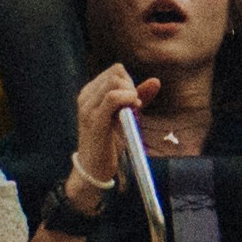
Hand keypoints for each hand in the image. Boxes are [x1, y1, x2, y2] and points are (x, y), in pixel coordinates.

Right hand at [70, 63, 153, 194]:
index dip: (130, 81)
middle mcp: (86, 96)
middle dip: (131, 86)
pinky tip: (134, 109)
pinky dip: (128, 99)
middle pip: (116, 73)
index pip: (115, 70)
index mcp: (90, 93)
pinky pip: (113, 97)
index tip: (134, 100)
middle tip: (135, 106)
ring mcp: (88, 107)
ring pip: (115, 81)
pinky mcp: (94, 120)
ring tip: (134, 109)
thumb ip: (137, 97)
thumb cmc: (109, 143)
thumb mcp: (124, 116)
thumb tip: (156, 80)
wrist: (93, 170)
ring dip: (131, 93)